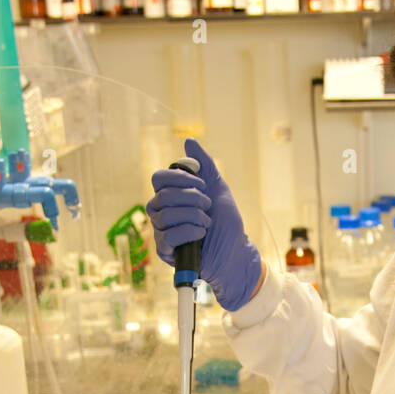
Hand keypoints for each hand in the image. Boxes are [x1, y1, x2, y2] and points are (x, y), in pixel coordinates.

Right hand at [147, 137, 262, 311]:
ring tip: (207, 223)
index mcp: (171, 195)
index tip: (203, 186)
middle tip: (208, 206)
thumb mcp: (219, 188)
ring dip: (193, 216)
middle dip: (192, 199)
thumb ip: (204, 165)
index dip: (180, 179)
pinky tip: (201, 234)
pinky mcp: (165, 251)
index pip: (159, 178)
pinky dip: (189, 232)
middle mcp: (162, 211)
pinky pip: (168, 236)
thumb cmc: (226, 223)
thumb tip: (189, 141)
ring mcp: (162, 231)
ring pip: (166, 215)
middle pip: (163, 195)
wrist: (235, 252)